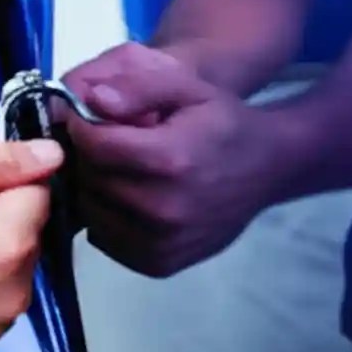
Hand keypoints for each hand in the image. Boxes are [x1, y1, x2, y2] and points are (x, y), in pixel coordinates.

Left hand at [63, 43, 274, 277]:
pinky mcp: (157, 264)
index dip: (84, 125)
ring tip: (122, 169)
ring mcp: (160, 243)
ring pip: (91, 210)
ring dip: (95, 187)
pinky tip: (130, 197)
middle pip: (89, 178)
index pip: (92, 144)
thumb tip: (92, 100)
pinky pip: (104, 238)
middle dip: (89, 156)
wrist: (267, 169)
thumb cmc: (224, 122)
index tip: (94, 118)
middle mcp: (161, 209)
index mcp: (168, 160)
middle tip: (109, 142)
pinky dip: (107, 216)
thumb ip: (138, 87)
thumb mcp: (189, 86)